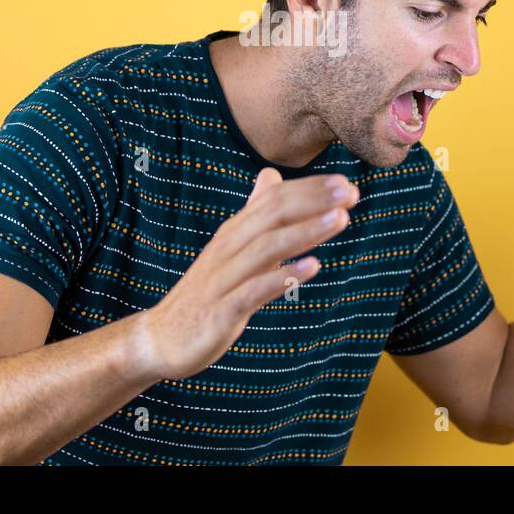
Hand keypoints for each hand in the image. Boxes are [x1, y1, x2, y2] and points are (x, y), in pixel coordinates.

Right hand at [135, 167, 357, 379]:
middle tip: (350, 193)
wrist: (163, 338)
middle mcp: (229, 248)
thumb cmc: (206, 292)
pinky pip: (255, 289)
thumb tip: (270, 176)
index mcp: (234, 233)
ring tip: (340, 219)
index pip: (274, 200)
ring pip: (267, 247)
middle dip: (313, 202)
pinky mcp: (222, 309)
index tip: (345, 183)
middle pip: (273, 215)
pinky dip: (284, 276)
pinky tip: (313, 267)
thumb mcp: (231, 248)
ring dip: (306, 231)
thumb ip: (254, 215)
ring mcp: (224, 278)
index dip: (309, 190)